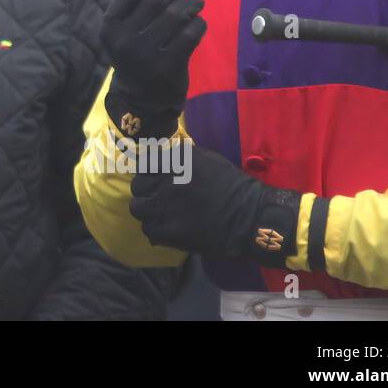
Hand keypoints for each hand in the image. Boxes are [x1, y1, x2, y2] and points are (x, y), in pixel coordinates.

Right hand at [100, 0, 205, 136]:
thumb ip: (136, 4)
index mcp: (110, 26)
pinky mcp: (167, 67)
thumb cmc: (135, 54)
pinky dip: (198, 23)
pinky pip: (190, 34)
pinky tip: (198, 22)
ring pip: (176, 14)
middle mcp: (124, 39)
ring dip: (192, 2)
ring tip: (197, 1)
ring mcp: (145, 54)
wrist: (140, 98)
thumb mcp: (124, 31)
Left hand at [129, 146, 299, 267]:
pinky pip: (148, 229)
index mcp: (174, 161)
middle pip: (138, 186)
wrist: (249, 217)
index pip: (144, 164)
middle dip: (146, 191)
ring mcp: (164, 207)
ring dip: (147, 211)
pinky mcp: (168, 230)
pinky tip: (167, 228)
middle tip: (157, 198)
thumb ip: (180, 157)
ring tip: (160, 214)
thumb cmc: (231, 185)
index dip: (147, 173)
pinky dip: (155, 229)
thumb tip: (162, 158)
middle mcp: (164, 182)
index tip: (153, 179)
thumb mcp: (205, 159)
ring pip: (138, 208)